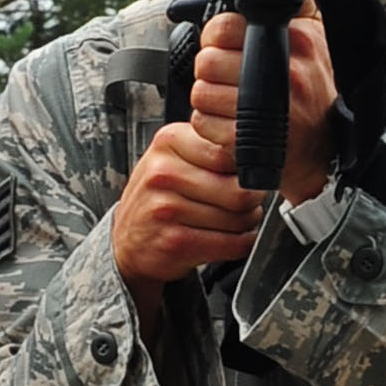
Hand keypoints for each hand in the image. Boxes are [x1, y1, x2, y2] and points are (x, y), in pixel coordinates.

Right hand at [110, 114, 268, 321]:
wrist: (128, 239)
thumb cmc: (159, 195)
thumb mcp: (174, 156)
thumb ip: (209, 146)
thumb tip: (257, 152)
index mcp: (168, 141)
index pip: (230, 152)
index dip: (247, 168)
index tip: (246, 176)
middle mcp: (163, 173)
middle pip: (238, 190)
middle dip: (252, 200)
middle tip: (247, 202)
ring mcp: (167, 209)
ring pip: (238, 219)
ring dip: (247, 223)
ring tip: (235, 220)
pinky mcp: (175, 242)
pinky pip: (231, 244)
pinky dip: (242, 243)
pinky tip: (232, 238)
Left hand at [186, 2, 340, 206]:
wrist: (325, 148)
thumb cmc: (315, 92)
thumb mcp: (317, 38)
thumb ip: (299, 3)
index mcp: (297, 41)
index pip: (226, 26)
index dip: (216, 36)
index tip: (225, 45)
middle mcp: (286, 73)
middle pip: (208, 60)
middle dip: (209, 69)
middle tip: (225, 76)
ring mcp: (270, 108)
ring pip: (202, 92)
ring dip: (207, 98)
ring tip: (228, 99)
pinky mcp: (253, 139)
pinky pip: (204, 123)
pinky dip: (209, 124)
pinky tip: (229, 122)